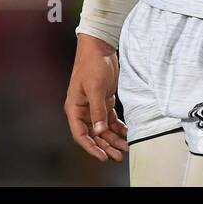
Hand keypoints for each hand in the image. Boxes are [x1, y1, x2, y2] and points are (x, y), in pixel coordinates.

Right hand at [65, 34, 129, 162]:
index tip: (103, 156)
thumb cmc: (92, 64)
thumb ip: (98, 110)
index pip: (81, 135)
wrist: (100, 47)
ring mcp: (94, 107)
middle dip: (106, 146)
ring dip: (114, 139)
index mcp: (74, 109)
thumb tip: (99, 131)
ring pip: (103, 129)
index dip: (91, 147)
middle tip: (118, 156)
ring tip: (125, 148)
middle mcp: (83, 110)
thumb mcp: (95, 88)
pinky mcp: (105, 101)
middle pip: (94, 135)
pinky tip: (127, 133)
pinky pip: (111, 119)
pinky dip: (118, 127)